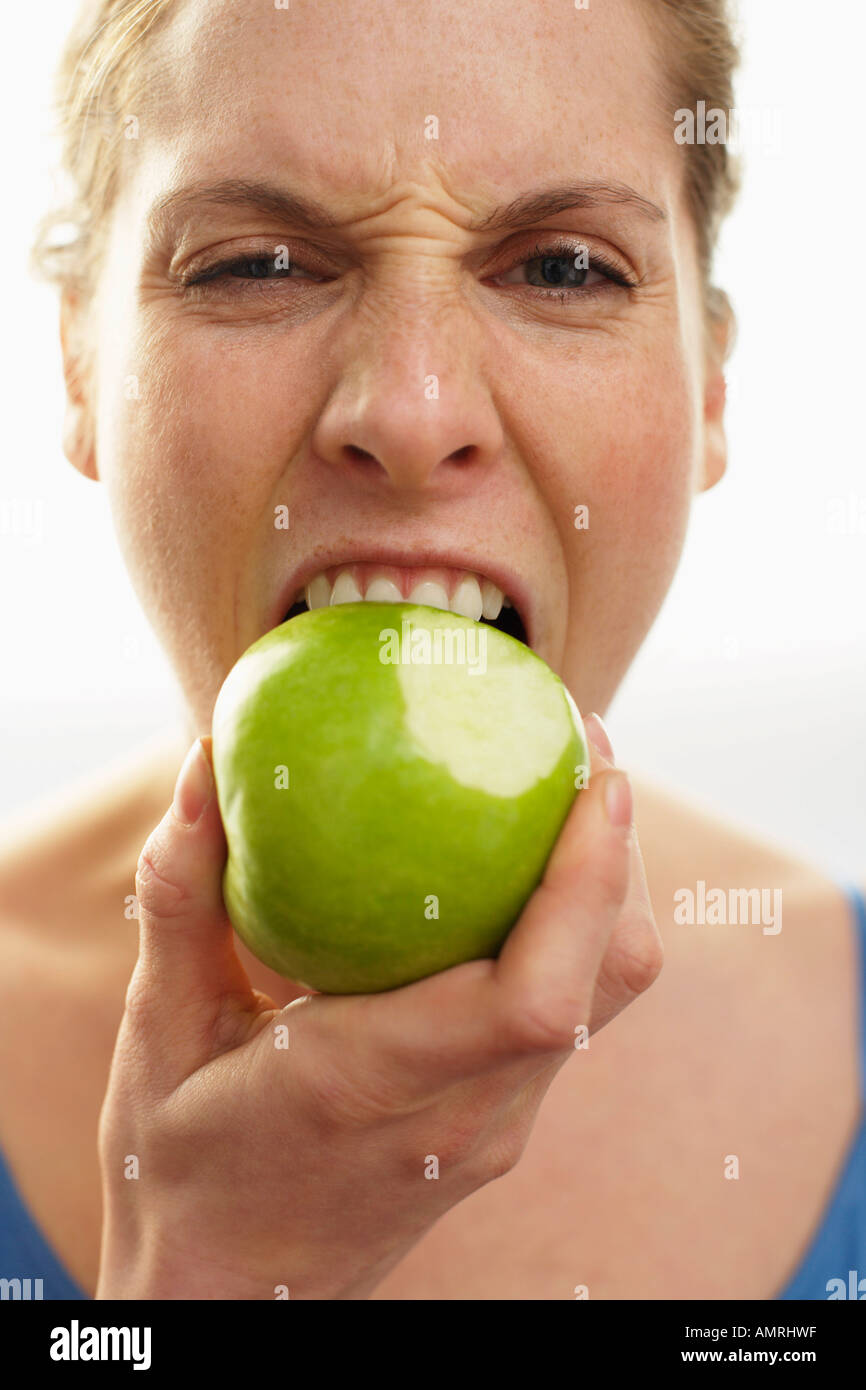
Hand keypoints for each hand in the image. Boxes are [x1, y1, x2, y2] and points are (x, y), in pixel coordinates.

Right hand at [95, 716, 661, 1299]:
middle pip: (606, 981)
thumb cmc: (181, 1170)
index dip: (588, 882)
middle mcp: (464, 1114)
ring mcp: (495, 1128)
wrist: (230, 1301)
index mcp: (374, 1088)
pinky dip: (576, 928)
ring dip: (609, 888)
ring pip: (605, 998)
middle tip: (581, 742)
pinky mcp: (501, 1126)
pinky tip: (521, 869)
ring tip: (566, 789)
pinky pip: (571, 1014)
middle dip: (620, 854)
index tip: (593, 778)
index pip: (534, 996)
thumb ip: (179, 899)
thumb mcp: (156, 1036)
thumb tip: (199, 766)